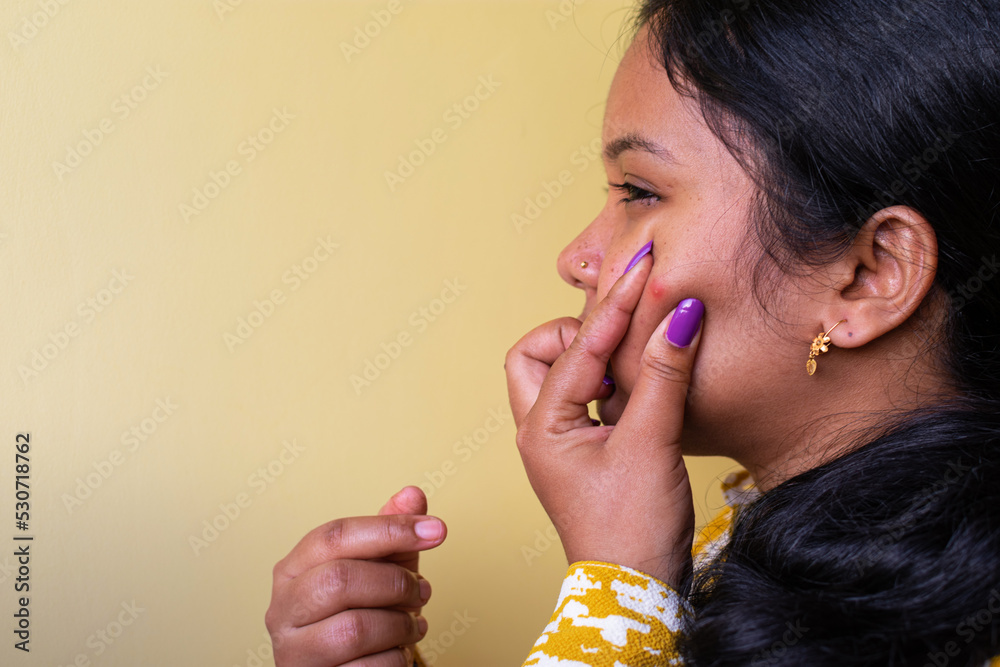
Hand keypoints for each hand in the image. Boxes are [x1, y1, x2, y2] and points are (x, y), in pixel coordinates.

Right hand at [265, 486, 446, 665]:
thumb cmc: (361, 610)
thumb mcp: (379, 565)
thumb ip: (392, 529)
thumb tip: (413, 495)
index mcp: (293, 567)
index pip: (335, 535)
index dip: (389, 528)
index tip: (436, 530)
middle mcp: (282, 608)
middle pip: (340, 580)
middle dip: (395, 583)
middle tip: (422, 590)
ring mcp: (294, 651)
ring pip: (354, 629)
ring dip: (399, 624)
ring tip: (413, 623)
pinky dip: (396, 657)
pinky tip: (398, 650)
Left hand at [504, 254, 700, 587]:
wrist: (635, 589)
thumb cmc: (632, 528)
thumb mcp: (652, 444)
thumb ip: (663, 375)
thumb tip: (679, 314)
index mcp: (542, 427)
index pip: (576, 347)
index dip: (614, 307)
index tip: (644, 269)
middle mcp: (541, 430)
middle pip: (536, 354)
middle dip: (575, 332)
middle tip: (620, 329)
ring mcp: (560, 442)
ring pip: (556, 376)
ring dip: (590, 355)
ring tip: (631, 352)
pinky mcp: (584, 452)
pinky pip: (583, 397)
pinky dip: (606, 379)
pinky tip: (637, 381)